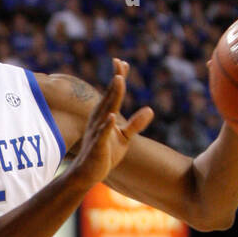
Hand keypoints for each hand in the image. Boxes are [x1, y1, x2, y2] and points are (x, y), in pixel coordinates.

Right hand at [69, 59, 153, 189]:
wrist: (87, 174)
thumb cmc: (105, 154)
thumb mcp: (124, 138)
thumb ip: (135, 125)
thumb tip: (150, 110)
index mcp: (105, 115)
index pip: (113, 94)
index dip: (118, 77)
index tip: (122, 62)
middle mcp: (99, 120)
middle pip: (110, 96)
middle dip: (116, 80)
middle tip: (120, 63)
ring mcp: (97, 132)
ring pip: (106, 110)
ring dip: (112, 96)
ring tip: (119, 80)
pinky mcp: (97, 146)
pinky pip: (102, 134)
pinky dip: (106, 125)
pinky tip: (111, 116)